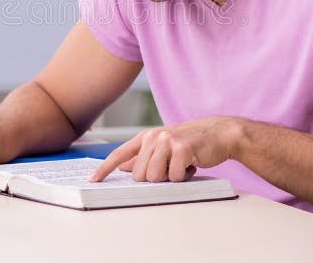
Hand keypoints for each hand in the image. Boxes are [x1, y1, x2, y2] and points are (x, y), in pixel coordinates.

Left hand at [89, 116, 239, 182]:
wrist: (219, 133)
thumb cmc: (191, 143)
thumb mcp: (163, 145)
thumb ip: (143, 156)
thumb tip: (123, 167)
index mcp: (146, 136)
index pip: (120, 154)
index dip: (105, 168)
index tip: (93, 180)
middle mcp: (154, 137)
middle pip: (140, 175)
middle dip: (156, 178)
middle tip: (171, 168)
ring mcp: (167, 142)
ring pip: (155, 177)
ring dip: (170, 178)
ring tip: (181, 165)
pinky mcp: (182, 149)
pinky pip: (174, 177)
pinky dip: (184, 177)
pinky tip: (192, 165)